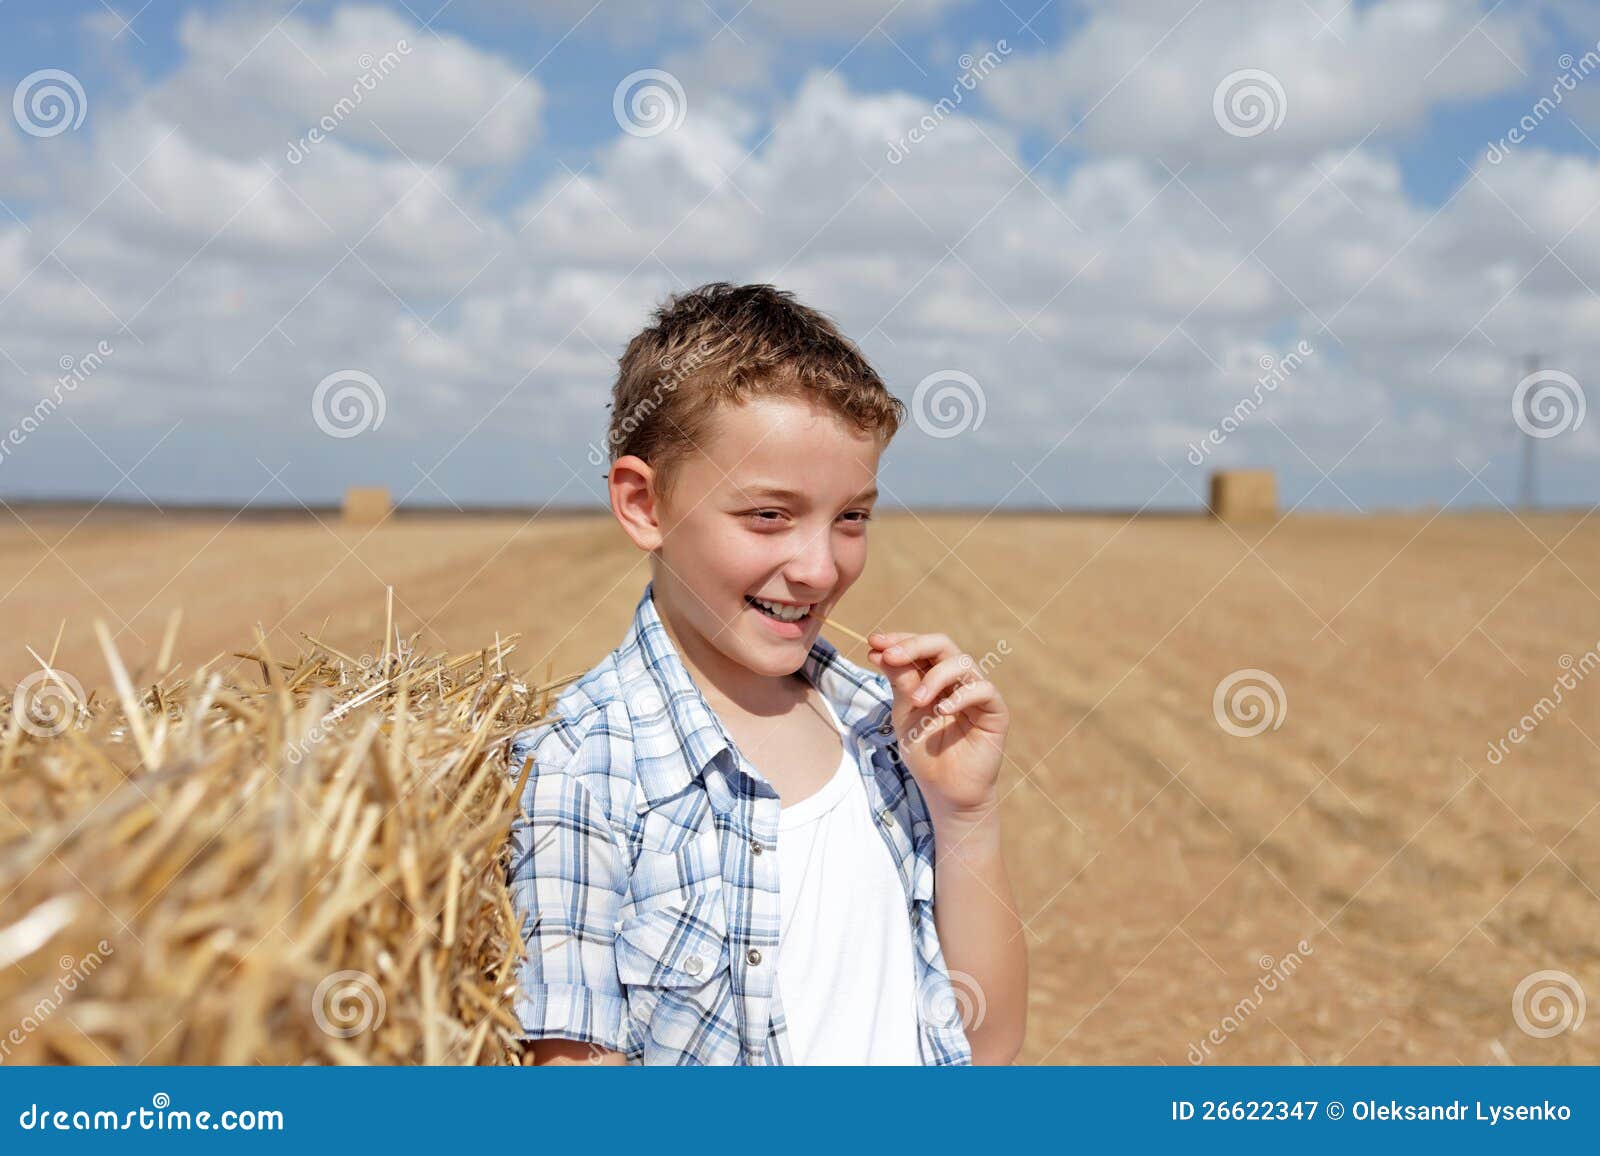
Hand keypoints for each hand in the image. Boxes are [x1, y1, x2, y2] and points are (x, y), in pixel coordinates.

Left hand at [867, 631, 1009, 820]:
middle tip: (890, 656)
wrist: (944, 791)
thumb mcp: (904, 714)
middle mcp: (957, 680)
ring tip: (917, 701)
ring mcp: (977, 693)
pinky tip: (941, 711)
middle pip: (942, 645)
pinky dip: (961, 696)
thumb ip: (899, 683)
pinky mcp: (995, 711)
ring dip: (934, 676)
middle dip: (913, 646)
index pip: (920, 647)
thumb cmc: (925, 754)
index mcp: (934, 677)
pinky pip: (983, 690)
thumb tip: (880, 651)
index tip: (873, 642)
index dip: (899, 640)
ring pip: (962, 662)